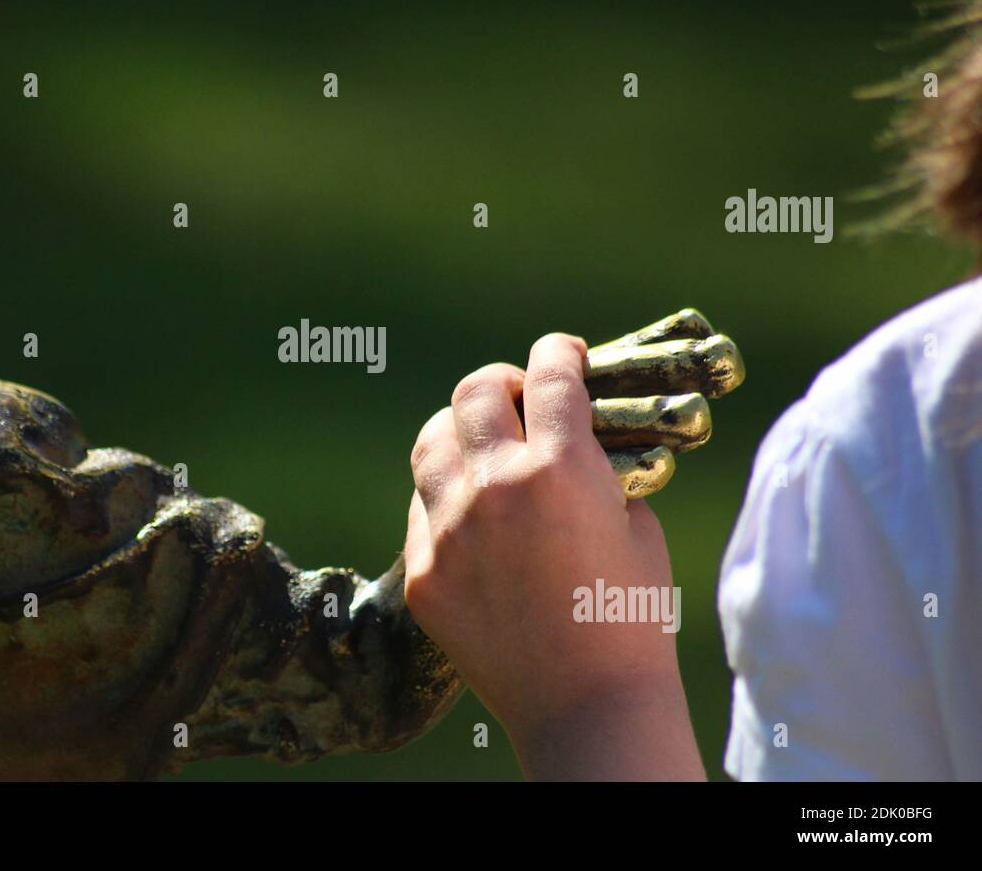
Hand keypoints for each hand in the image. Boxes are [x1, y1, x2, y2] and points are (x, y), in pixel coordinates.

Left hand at [403, 333, 704, 779]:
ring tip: (482, 446)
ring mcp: (449, 528)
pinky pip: (421, 507)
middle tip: (519, 398)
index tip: (562, 353)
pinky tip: (471, 515)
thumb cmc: (630, 616)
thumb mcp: (635, 527)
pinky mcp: (424, 570)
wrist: (587, 705)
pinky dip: (445, 496)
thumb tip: (578, 444)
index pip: (549, 372)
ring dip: (459, 430)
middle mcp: (495, 486)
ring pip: (431, 441)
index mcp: (560, 466)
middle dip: (503, 383)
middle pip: (475, 391)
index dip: (557, 351)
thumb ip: (600, 473)